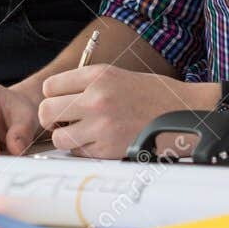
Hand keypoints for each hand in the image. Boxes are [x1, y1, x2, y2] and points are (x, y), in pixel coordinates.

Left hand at [37, 64, 214, 158]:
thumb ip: (86, 83)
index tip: (61, 101)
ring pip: (59, 137)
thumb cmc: (151, 94)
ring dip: (68, 137)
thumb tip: (55, 96)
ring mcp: (101, 125)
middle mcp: (96, 98)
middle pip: (46, 111)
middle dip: (53, 118)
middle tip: (65, 120)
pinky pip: (79, 152)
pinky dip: (86, 149)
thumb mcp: (117, 75)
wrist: (182, 111)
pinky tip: (102, 140)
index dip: (53, 96)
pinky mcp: (108, 148)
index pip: (50, 86)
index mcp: (98, 75)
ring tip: (85, 132)